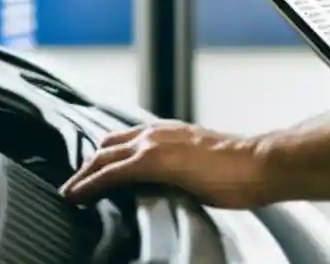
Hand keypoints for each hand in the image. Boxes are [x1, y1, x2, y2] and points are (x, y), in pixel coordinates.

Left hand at [60, 121, 272, 208]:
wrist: (259, 164)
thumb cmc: (242, 169)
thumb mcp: (205, 165)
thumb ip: (183, 170)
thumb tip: (174, 186)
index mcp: (171, 132)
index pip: (127, 140)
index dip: (106, 156)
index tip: (94, 172)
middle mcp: (158, 132)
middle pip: (108, 146)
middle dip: (88, 165)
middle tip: (75, 184)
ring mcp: (154, 145)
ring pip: (103, 157)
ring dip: (84, 175)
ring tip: (70, 192)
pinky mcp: (153, 162)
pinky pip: (110, 174)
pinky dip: (90, 184)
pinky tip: (78, 196)